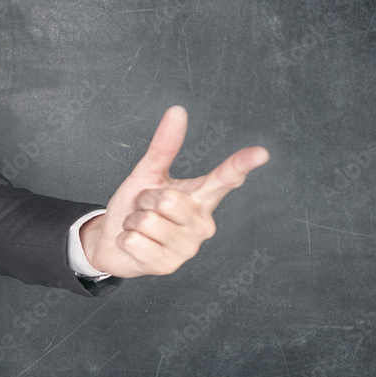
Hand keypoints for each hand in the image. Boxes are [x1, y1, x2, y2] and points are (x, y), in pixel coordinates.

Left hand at [81, 106, 268, 277]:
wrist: (114, 241)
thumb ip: (164, 145)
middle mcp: (203, 224)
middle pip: (168, 200)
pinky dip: (125, 239)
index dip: (241, 164)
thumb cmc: (137, 207)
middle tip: (146, 208)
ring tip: (140, 226)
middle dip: (145, 200)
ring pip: (147, 221)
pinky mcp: (169, 266)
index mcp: (202, 197)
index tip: (261, 153)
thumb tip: (177, 110)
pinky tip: (135, 244)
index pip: (224, 178)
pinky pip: (134, 240)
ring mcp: (188, 248)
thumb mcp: (148, 174)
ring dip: (133, 221)